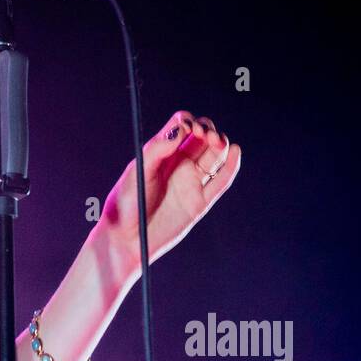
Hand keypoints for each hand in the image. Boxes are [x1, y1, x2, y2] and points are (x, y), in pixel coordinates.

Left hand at [94, 111, 241, 280]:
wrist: (126, 238)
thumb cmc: (125, 203)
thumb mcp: (138, 171)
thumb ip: (157, 149)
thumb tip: (181, 129)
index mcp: (161, 153)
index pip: (182, 127)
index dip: (189, 122)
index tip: (189, 127)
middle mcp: (178, 164)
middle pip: (202, 137)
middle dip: (208, 130)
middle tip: (206, 135)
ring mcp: (190, 182)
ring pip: (214, 156)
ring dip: (221, 144)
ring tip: (218, 142)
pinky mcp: (199, 202)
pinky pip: (220, 182)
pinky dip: (231, 167)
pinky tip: (235, 152)